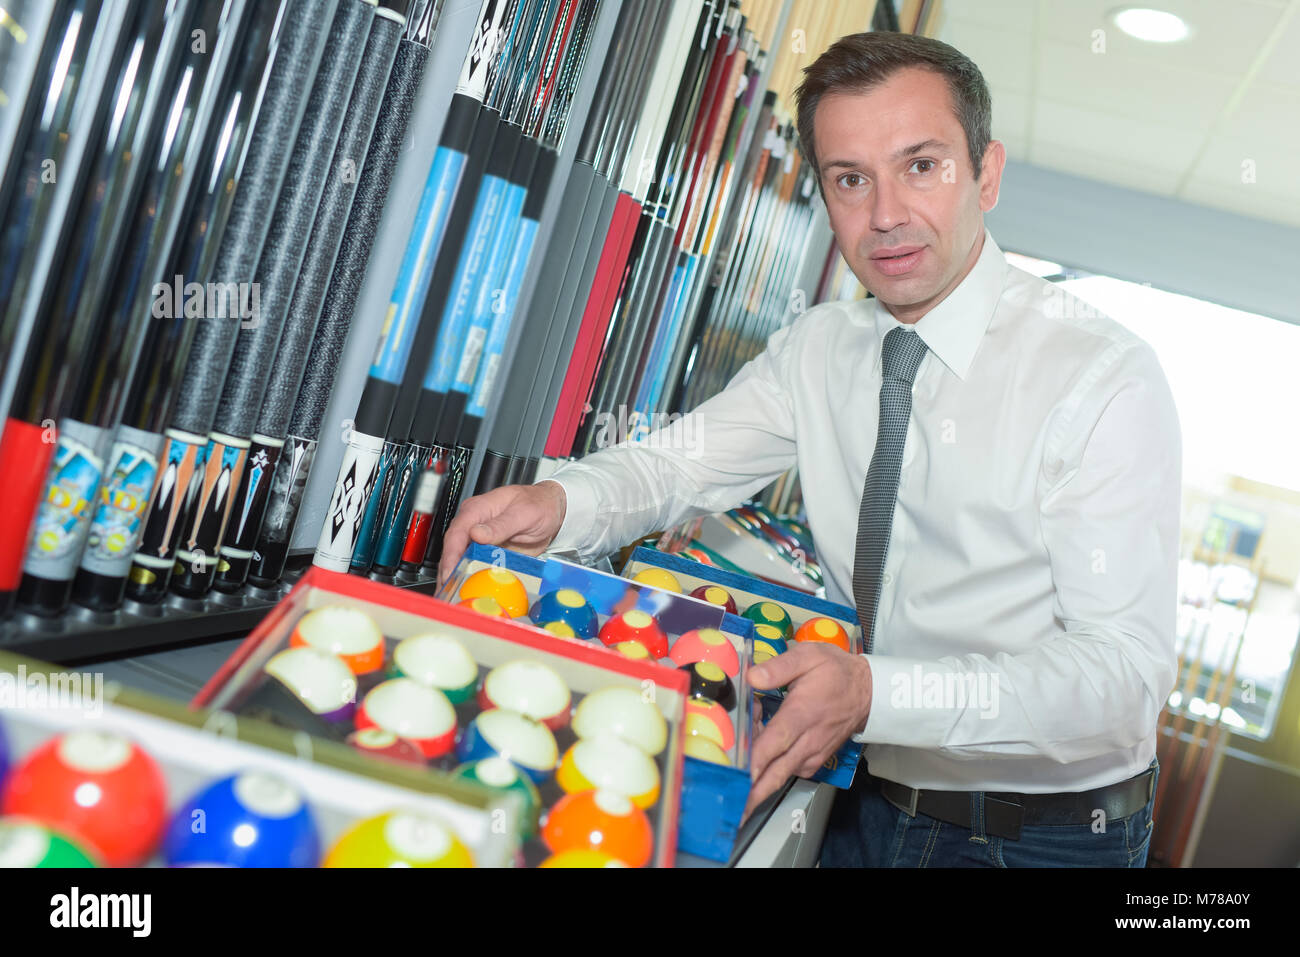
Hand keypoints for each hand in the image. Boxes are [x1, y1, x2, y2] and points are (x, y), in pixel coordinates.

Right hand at [437, 481, 566, 585]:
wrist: (551, 510)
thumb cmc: (537, 504)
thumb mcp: (523, 514)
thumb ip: (501, 525)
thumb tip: (476, 533)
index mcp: (478, 509)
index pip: (457, 532)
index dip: (451, 554)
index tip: (450, 572)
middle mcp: (473, 524)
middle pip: (453, 549)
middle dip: (448, 571)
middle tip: (448, 592)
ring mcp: (479, 540)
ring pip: (460, 560)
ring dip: (456, 578)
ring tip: (453, 596)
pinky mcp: (486, 552)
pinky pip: (475, 566)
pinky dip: (470, 579)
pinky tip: (468, 592)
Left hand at [742, 644, 872, 818]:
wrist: (867, 691)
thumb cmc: (836, 673)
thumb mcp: (809, 656)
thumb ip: (779, 667)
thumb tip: (752, 677)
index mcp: (802, 715)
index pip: (774, 743)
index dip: (755, 763)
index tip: (737, 778)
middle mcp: (807, 741)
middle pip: (775, 772)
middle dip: (752, 794)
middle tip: (733, 810)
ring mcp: (811, 754)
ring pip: (779, 774)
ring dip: (757, 776)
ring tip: (737, 762)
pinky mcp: (813, 760)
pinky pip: (787, 769)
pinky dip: (770, 767)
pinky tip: (758, 750)